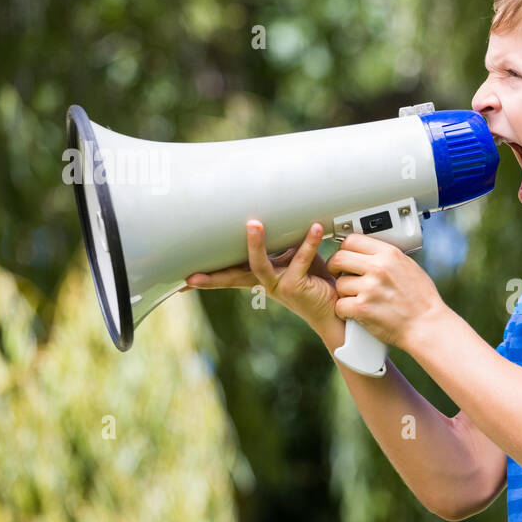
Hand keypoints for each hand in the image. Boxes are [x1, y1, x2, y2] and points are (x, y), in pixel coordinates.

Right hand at [182, 220, 343, 340]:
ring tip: (254, 224)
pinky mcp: (297, 287)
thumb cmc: (316, 280)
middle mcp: (265, 283)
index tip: (184, 279)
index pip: (228, 274)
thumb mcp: (295, 257)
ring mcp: (279, 286)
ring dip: (256, 244)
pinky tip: (314, 228)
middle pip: (231, 274)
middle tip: (199, 246)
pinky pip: (300, 261)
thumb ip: (285, 240)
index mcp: (260, 276)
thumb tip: (279, 212)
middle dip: (213, 266)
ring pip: (259, 265)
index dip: (207, 277)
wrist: (336, 309)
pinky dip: (308, 242)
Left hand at [325, 232, 444, 350]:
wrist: (427, 325)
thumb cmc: (422, 300)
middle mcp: (378, 268)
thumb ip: (387, 258)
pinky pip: (340, 305)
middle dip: (335, 267)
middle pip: (339, 258)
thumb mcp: (409, 267)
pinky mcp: (363, 308)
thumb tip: (369, 252)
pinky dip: (345, 311)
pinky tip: (354, 312)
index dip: (345, 249)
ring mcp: (369, 288)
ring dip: (344, 293)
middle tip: (338, 274)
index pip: (352, 240)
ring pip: (339, 284)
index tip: (345, 256)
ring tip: (356, 298)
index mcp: (389, 254)